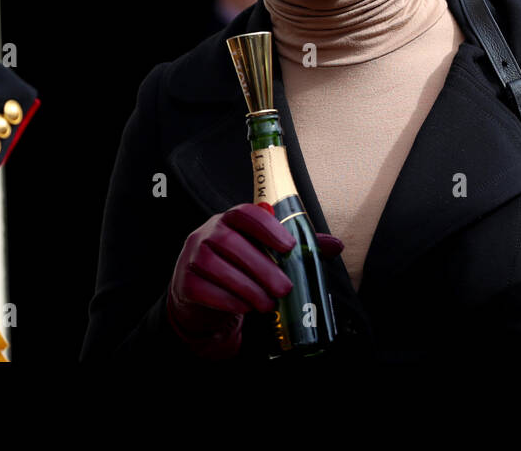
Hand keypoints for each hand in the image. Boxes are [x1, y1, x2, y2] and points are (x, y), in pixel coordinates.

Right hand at [168, 203, 296, 347]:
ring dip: (247, 287)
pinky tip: (245, 308)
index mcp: (230, 220)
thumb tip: (336, 245)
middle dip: (262, 267)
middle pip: (231, 243)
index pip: (245, 213)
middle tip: (285, 288)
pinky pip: (202, 288)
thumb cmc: (240, 268)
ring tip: (269, 304)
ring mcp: (191, 256)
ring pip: (215, 266)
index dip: (268, 228)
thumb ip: (299, 248)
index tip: (289, 247)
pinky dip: (227, 300)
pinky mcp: (184, 282)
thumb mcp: (266, 254)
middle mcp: (208, 232)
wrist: (203, 297)